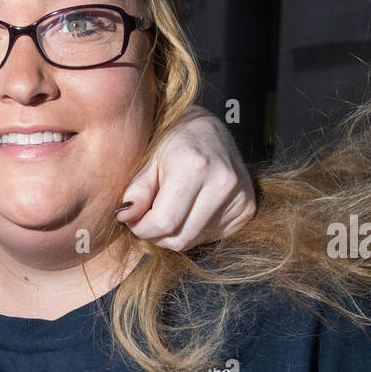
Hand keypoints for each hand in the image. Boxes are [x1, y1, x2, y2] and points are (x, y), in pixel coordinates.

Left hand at [117, 105, 255, 249]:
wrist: (209, 131)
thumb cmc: (174, 143)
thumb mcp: (149, 161)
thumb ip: (137, 192)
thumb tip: (124, 217)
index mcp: (195, 167)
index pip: (163, 222)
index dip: (142, 228)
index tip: (133, 219)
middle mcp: (223, 183)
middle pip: (179, 237)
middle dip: (156, 234)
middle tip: (148, 216)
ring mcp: (239, 197)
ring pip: (192, 240)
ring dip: (173, 234)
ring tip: (169, 210)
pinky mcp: (246, 209)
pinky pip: (210, 237)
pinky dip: (192, 230)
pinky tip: (190, 210)